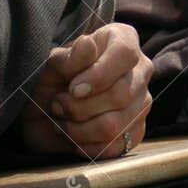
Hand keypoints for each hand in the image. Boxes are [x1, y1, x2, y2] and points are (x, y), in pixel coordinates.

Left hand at [22, 22, 151, 159]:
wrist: (45, 110)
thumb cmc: (52, 79)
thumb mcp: (53, 64)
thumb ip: (70, 57)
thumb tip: (87, 44)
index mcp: (123, 40)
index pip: (124, 54)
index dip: (98, 75)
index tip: (73, 88)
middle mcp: (140, 70)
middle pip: (120, 95)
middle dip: (79, 107)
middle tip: (57, 104)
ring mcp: (142, 103)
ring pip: (114, 125)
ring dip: (77, 129)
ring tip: (62, 120)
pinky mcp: (136, 132)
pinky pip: (113, 148)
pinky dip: (85, 146)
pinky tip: (73, 136)